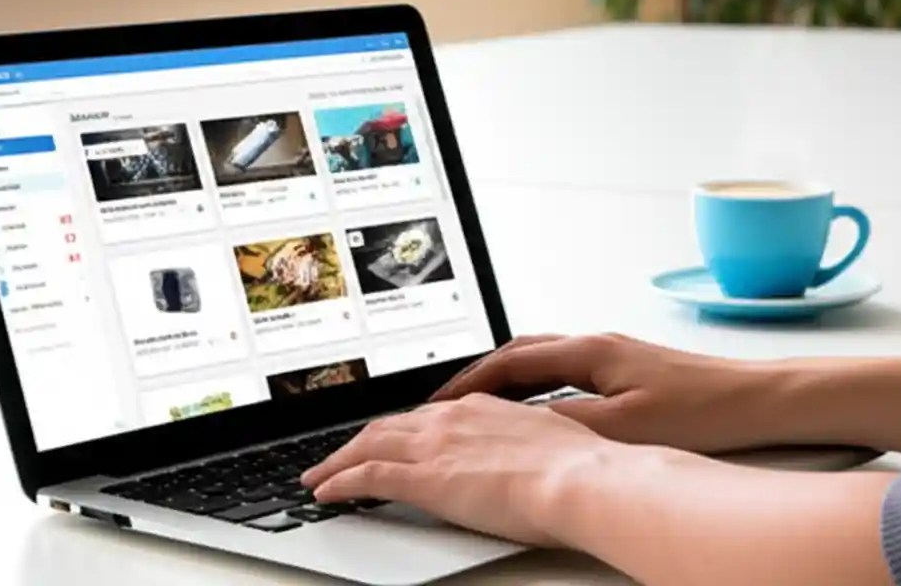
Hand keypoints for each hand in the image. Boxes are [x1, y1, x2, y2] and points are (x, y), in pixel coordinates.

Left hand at [301, 393, 610, 545]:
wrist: (582, 479)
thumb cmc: (578, 468)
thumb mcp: (545, 443)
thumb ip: (520, 445)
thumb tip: (521, 457)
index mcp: (479, 409)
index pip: (424, 417)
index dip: (399, 430)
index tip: (387, 439)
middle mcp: (450, 419)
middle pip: (387, 426)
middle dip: (357, 441)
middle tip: (338, 455)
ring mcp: (434, 446)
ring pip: (367, 446)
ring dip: (337, 460)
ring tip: (318, 475)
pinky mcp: (425, 478)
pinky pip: (366, 476)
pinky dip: (339, 482)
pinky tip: (325, 492)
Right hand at [432, 333, 775, 452]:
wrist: (758, 399)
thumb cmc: (705, 409)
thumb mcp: (627, 426)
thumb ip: (569, 423)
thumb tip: (522, 424)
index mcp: (590, 351)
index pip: (511, 362)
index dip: (469, 382)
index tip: (440, 401)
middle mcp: (596, 344)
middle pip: (519, 351)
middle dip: (477, 375)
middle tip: (445, 400)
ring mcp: (611, 353)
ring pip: (540, 358)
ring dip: (504, 378)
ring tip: (477, 404)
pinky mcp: (626, 368)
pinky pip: (562, 370)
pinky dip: (534, 385)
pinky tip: (534, 407)